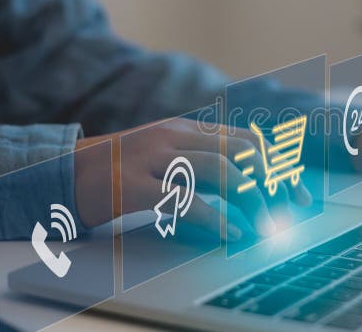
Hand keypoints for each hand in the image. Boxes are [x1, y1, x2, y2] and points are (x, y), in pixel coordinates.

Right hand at [73, 117, 311, 240]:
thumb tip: (254, 180)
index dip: (279, 166)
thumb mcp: (167, 154)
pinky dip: (213, 217)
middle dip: (274, 181)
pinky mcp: (132, 185)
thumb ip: (205, 159)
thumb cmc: (123, 170)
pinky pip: (182, 199)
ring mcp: (153, 158)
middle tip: (291, 209)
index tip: (299, 193)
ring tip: (266, 225)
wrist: (61, 173)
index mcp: (187, 129)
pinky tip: (231, 232)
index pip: (247, 140)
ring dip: (250, 199)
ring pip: (218, 170)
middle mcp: (174, 137)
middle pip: (240, 152)